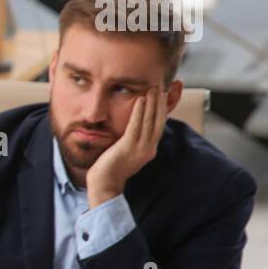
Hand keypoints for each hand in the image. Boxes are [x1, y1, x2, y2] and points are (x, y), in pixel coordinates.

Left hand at [85, 89, 166, 207]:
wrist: (104, 184)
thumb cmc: (111, 167)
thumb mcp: (127, 151)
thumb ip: (133, 140)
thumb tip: (135, 127)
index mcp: (149, 149)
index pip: (159, 124)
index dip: (162, 108)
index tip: (163, 93)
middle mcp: (149, 148)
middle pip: (158, 120)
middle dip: (161, 101)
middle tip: (161, 84)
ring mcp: (140, 148)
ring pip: (150, 120)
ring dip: (152, 102)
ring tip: (153, 86)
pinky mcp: (128, 147)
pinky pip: (136, 125)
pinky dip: (140, 111)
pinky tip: (140, 99)